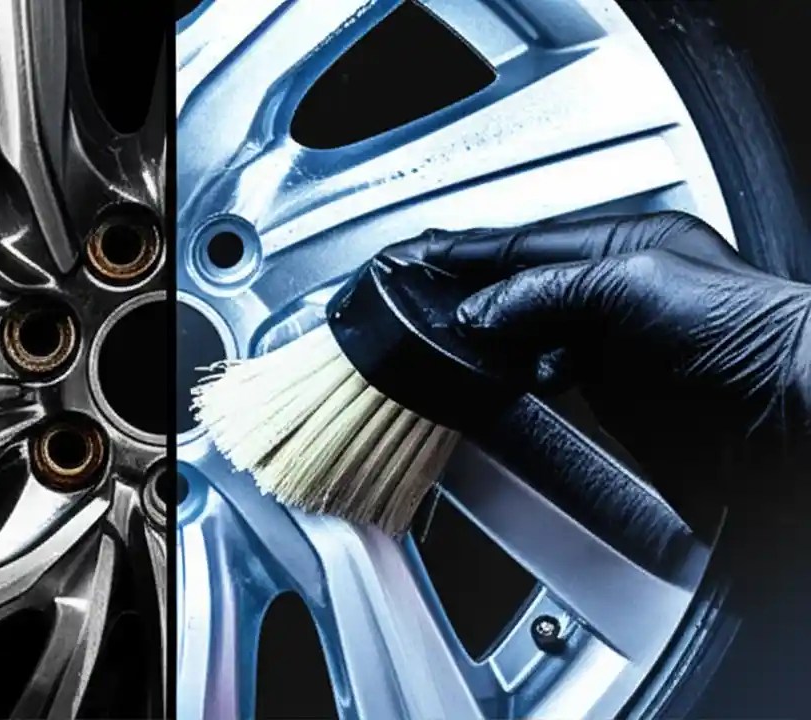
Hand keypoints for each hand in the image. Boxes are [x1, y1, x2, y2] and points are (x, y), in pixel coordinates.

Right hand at [390, 212, 810, 505]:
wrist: (792, 419)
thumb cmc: (751, 336)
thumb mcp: (637, 285)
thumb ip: (549, 290)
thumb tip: (484, 310)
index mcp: (629, 245)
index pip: (528, 242)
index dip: (468, 250)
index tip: (420, 256)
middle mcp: (621, 292)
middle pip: (522, 286)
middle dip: (470, 292)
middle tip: (419, 298)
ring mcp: (617, 345)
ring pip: (529, 335)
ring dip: (489, 340)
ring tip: (449, 341)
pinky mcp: (617, 396)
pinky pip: (546, 380)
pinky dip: (516, 379)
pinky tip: (500, 381)